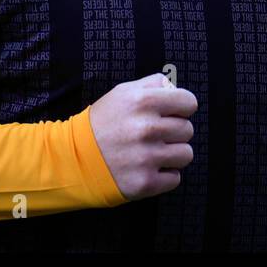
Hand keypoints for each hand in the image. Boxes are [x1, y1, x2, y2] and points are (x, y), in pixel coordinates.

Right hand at [88, 72, 197, 200]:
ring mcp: (146, 157)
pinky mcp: (145, 182)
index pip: (189, 102)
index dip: (182, 107)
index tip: (172, 113)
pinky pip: (175, 178)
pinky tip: (147, 167)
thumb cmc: (104, 122)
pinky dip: (164, 175)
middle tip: (155, 134)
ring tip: (153, 151)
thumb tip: (176, 89)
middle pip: (188, 129)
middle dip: (174, 131)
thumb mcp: (123, 92)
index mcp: (143, 101)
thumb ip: (153, 84)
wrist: (77, 157)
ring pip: (186, 154)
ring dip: (173, 154)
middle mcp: (146, 128)